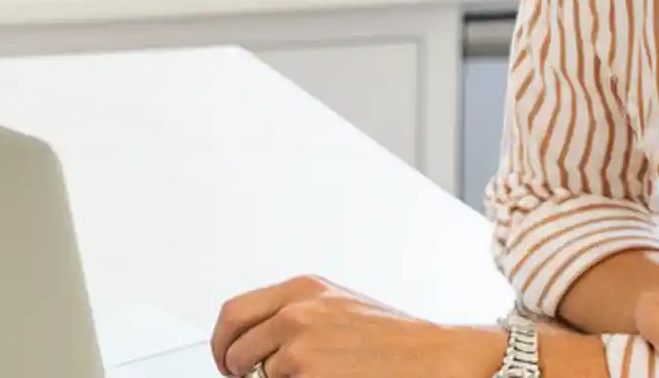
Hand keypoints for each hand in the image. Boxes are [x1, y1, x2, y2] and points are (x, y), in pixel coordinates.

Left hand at [210, 275, 470, 377]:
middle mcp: (296, 310)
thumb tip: (257, 341)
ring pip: (256, 373)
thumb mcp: (340, 309)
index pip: (235, 312)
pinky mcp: (304, 371)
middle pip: (233, 344)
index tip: (231, 358)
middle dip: (231, 366)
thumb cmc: (394, 340)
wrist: (433, 357)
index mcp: (305, 289)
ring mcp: (298, 342)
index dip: (225, 342)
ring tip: (313, 376)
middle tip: (240, 376)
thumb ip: (298, 314)